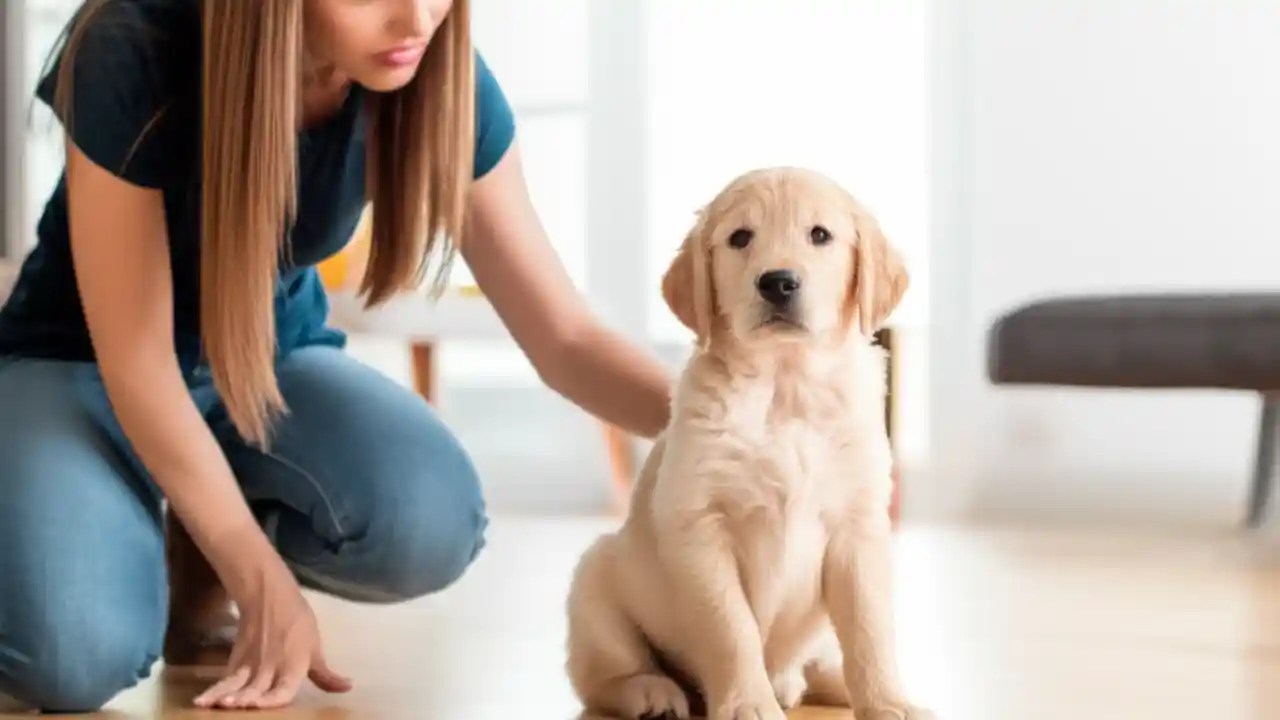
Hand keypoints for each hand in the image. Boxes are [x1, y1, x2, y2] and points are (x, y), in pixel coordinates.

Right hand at [192, 549, 351, 709]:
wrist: (269, 597)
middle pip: (256, 690)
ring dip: (226, 696)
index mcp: (294, 666)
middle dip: (246, 700)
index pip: (283, 690)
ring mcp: (251, 665)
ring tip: (217, 705)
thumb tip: (348, 688)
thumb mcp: (315, 648)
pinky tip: (201, 702)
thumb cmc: (298, 624)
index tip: (260, 706)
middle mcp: (271, 668)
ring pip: (237, 685)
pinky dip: (213, 691)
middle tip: (234, 706)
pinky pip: (225, 680)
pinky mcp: (236, 662)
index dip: (272, 700)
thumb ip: (325, 675)